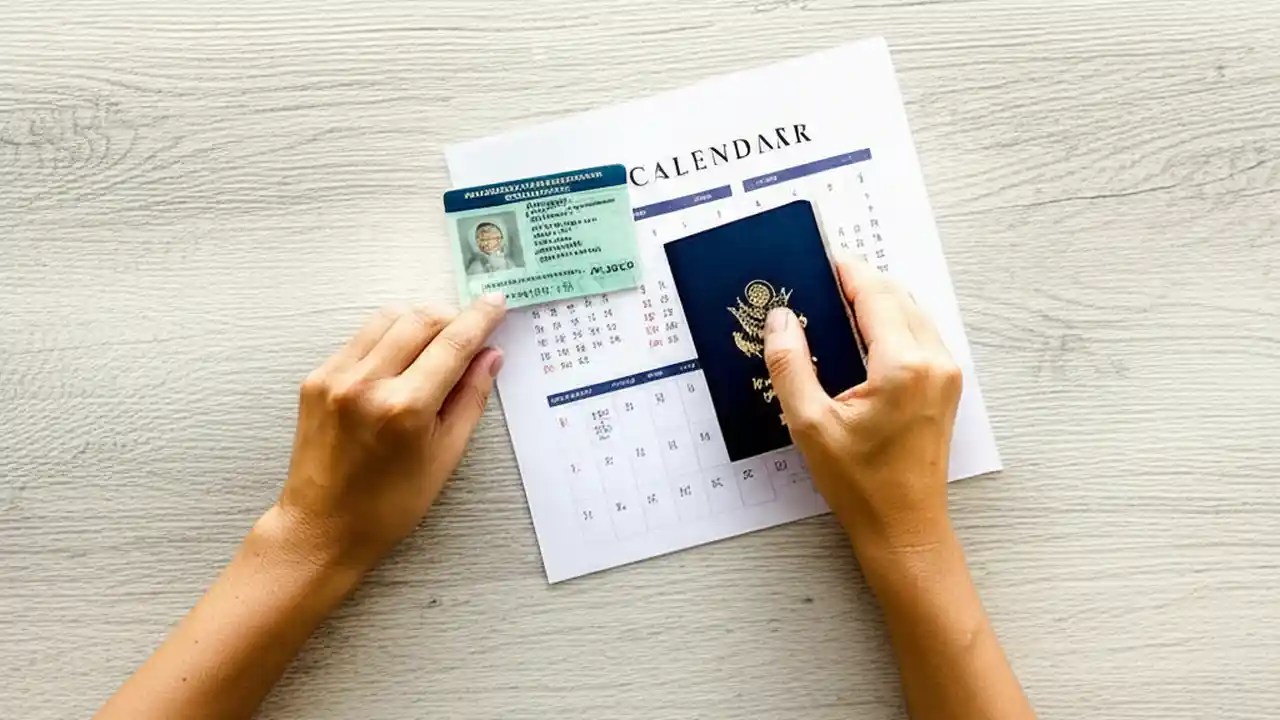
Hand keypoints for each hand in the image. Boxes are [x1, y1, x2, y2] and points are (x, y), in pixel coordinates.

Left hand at [270, 295, 506, 572]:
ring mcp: (335, 378)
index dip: (480, 318)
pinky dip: (387, 340)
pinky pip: (360, 339)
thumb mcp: (445, 456)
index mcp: (405, 408)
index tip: (495, 302)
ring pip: (386, 319)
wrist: (323, 527)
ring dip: (417, 321)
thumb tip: (491, 355)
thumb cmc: (389, 504)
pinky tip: (399, 363)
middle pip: (420, 319)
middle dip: (451, 315)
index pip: (453, 344)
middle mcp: (366, 384)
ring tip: (435, 344)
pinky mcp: (316, 379)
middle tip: (470, 328)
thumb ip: (471, 398)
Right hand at [763, 259, 961, 554]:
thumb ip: (790, 365)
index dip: (845, 271)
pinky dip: (892, 321)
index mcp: (902, 365)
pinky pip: (920, 333)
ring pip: (912, 311)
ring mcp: (945, 373)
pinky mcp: (946, 385)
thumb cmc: (860, 484)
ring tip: (835, 304)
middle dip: (858, 282)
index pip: (873, 294)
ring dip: (877, 300)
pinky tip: (861, 333)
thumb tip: (781, 319)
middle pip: (896, 295)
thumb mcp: (810, 424)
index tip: (818, 258)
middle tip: (818, 281)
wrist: (904, 527)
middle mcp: (933, 361)